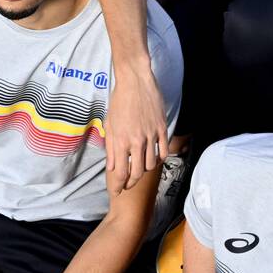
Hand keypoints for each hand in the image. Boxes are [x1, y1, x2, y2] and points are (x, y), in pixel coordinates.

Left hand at [105, 60, 168, 191]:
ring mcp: (151, 135)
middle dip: (130, 183)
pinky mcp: (162, 129)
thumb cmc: (119, 100)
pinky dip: (159, 159)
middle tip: (127, 185)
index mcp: (120, 141)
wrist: (135, 81)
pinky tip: (153, 159)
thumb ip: (110, 148)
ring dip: (144, 171)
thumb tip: (111, 167)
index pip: (120, 173)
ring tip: (139, 171)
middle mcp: (136, 141)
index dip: (117, 186)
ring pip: (151, 164)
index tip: (116, 191)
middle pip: (137, 173)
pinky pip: (163, 151)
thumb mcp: (109, 124)